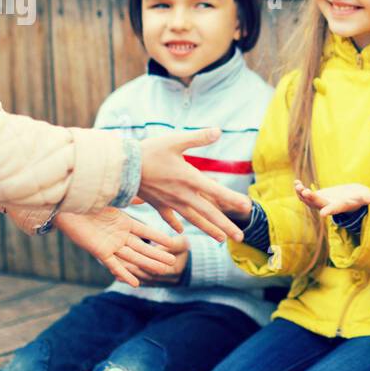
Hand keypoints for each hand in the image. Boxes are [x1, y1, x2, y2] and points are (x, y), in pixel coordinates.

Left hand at [55, 208, 182, 287]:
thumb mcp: (113, 198)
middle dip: (157, 255)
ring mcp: (110, 245)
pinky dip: (125, 273)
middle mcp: (119, 235)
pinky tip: (135, 283)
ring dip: (147, 265)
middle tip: (172, 263)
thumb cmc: (88, 200)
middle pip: (143, 247)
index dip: (159, 238)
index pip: (146, 232)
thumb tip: (145, 194)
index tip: (173, 243)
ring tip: (162, 270)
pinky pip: (114, 265)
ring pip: (133, 257)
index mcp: (123, 222)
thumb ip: (129, 198)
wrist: (67, 207)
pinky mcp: (99, 252)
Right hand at [134, 129, 252, 242]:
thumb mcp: (175, 140)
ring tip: (220, 240)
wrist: (121, 169)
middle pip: (209, 214)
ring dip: (208, 229)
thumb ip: (198, 137)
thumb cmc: (148, 152)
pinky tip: (181, 231)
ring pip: (193, 219)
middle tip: (240, 238)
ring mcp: (170, 202)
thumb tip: (218, 131)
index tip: (248, 208)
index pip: (217, 192)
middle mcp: (183, 195)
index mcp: (190, 180)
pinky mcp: (157, 204)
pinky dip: (175, 224)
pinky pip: (169, 217)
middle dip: (225, 226)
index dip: (233, 199)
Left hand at [294, 180, 369, 217]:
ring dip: (302, 194)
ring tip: (298, 186)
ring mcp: (321, 202)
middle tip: (305, 191)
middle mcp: (329, 206)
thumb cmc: (360, 197)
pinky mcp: (317, 197)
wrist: (351, 198)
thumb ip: (367, 197)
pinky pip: (306, 195)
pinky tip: (296, 181)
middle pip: (319, 204)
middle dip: (312, 198)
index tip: (323, 214)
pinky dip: (300, 190)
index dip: (329, 211)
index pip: (335, 209)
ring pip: (309, 201)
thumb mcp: (365, 196)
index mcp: (340, 206)